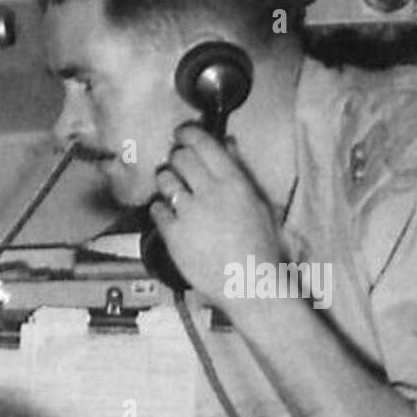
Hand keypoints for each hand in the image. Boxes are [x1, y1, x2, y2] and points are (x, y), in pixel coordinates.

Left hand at [148, 123, 284, 308]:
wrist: (249, 283)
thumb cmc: (260, 245)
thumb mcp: (258, 202)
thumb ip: (240, 171)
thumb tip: (228, 144)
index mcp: (234, 182)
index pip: (204, 144)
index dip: (188, 134)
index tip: (181, 133)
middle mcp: (209, 193)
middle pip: (180, 158)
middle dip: (176, 158)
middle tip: (178, 164)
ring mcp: (188, 214)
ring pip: (165, 180)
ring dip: (166, 180)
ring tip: (174, 191)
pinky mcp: (173, 235)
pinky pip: (156, 209)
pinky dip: (160, 208)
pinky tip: (170, 215)